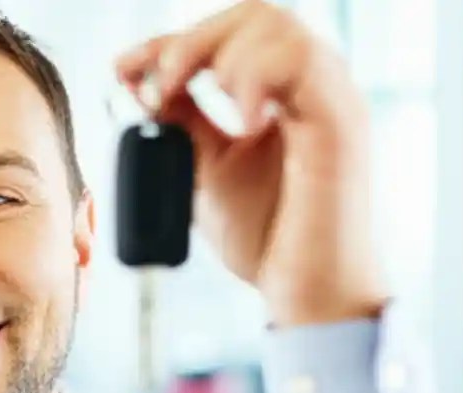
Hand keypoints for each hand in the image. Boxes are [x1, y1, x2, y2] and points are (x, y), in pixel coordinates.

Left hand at [116, 0, 387, 325]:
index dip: (172, 41)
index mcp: (284, 92)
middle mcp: (313, 86)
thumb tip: (139, 81)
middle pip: (257, 14)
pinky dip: (252, 79)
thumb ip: (180, 120)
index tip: (121, 68)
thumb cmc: (266, 236)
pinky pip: (301, 64)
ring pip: (278, 26)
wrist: (303, 294)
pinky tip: (233, 122)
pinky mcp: (341, 123)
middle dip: (191, 40)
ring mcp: (331, 99)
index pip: (233, 33)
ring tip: (186, 101)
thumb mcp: (203, 166)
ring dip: (216, 55)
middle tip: (155, 85)